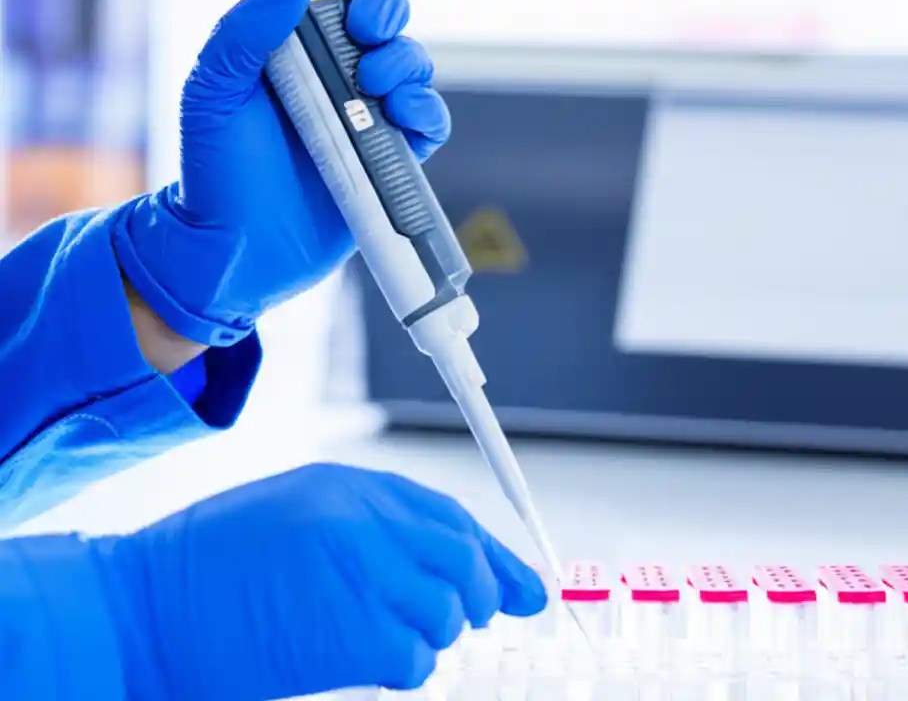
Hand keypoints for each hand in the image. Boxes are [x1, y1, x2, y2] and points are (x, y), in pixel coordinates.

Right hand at [89, 464, 545, 699]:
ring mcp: (360, 573)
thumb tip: (446, 564)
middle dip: (483, 593)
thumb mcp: (290, 517)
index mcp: (346, 487)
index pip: (447, 515)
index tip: (524, 584)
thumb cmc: (204, 573)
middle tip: (483, 617)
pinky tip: (373, 662)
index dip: (493, 553)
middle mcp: (361, 521)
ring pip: (447, 609)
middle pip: (461, 556)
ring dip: (434, 633)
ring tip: (391, 637)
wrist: (137, 614)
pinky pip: (416, 654)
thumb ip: (368, 530)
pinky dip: (407, 666)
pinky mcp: (353, 631)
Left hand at [113, 0, 448, 349]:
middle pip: (384, 19)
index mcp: (289, 47)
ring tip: (376, 87)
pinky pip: (430, 123)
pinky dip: (428, 112)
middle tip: (365, 32)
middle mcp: (333, 75)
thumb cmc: (215, 172)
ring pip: (413, 66)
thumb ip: (245, 32)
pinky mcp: (390, 158)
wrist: (236, 251)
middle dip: (385, 10)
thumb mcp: (213, 93)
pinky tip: (405, 117)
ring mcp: (366, 116)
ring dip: (405, 63)